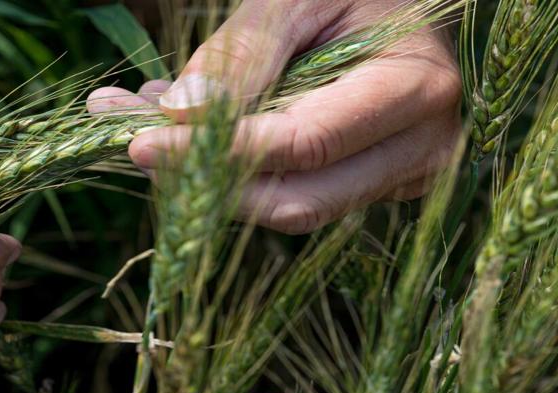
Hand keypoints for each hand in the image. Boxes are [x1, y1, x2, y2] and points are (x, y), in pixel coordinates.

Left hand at [87, 0, 461, 233]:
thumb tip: (182, 113)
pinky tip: (195, 129)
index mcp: (415, 89)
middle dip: (210, 182)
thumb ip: (245, 52)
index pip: (306, 146)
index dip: (221, 151)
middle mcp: (423, 149)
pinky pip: (303, 194)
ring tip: (149, 124)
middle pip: (301, 200)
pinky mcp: (380, 184)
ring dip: (214, 179)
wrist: (405, 4)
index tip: (142, 142)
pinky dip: (240, 170)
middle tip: (134, 143)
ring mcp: (407, 176)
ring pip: (296, 207)